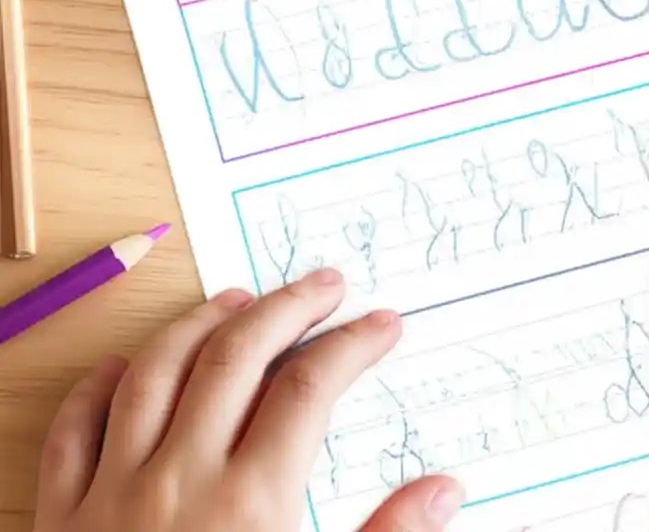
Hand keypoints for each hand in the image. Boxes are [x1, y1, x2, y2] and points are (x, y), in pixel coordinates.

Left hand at [34, 269, 463, 531]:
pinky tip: (123, 364)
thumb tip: (445, 489)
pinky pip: (72, 431)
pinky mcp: (62, 519)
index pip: (310, 390)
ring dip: (200, 325)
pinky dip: (96, 387)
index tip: (384, 324)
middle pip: (238, 359)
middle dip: (288, 308)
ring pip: (154, 375)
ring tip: (237, 296)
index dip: (353, 346)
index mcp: (251, 505)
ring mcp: (112, 494)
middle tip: (325, 282)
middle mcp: (180, 481)